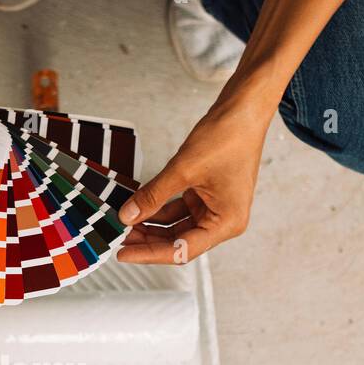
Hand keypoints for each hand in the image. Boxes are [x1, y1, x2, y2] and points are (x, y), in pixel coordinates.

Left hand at [117, 98, 271, 263]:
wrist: (244, 110)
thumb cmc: (228, 137)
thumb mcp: (183, 169)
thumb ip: (153, 195)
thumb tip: (127, 215)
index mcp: (227, 223)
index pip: (182, 250)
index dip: (149, 253)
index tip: (124, 254)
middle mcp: (224, 220)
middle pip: (179, 241)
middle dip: (148, 239)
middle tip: (119, 238)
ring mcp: (215, 208)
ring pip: (176, 227)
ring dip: (151, 226)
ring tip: (125, 223)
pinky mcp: (207, 196)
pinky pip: (179, 211)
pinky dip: (159, 210)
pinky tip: (139, 207)